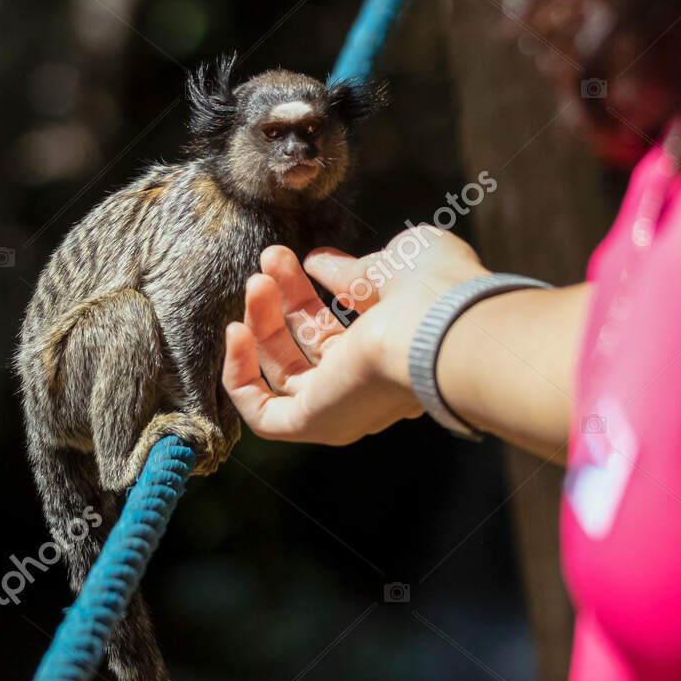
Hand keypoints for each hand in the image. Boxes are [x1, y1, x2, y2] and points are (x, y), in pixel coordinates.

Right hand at [222, 226, 485, 446]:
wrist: (444, 327)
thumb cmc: (435, 288)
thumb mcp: (392, 262)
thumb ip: (351, 268)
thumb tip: (319, 262)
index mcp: (392, 345)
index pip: (340, 326)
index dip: (312, 291)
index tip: (303, 257)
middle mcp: (368, 379)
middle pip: (309, 343)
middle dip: (284, 298)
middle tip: (270, 258)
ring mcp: (342, 403)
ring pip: (285, 373)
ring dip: (261, 323)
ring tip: (257, 280)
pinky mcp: (319, 423)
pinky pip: (264, 414)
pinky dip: (240, 376)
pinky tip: (235, 331)